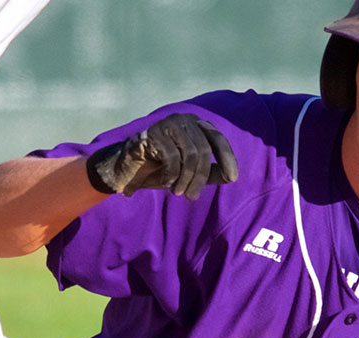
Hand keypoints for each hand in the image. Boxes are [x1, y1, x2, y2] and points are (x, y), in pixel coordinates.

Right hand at [85, 113, 238, 199]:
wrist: (126, 170)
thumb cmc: (159, 170)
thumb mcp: (188, 174)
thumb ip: (208, 173)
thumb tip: (230, 176)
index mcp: (195, 126)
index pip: (218, 139)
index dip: (227, 158)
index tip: (232, 178)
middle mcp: (184, 120)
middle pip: (204, 150)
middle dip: (200, 177)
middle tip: (193, 197)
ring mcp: (168, 124)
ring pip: (190, 154)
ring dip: (186, 179)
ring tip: (179, 193)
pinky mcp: (153, 133)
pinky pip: (172, 156)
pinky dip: (172, 174)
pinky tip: (166, 183)